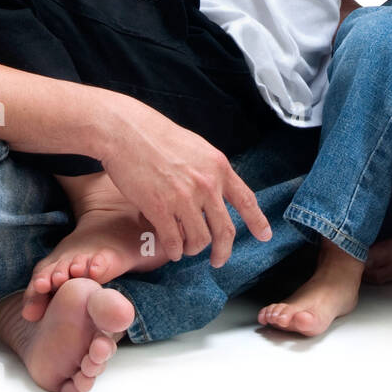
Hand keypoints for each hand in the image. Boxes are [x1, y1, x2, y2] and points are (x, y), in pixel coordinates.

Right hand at [96, 95, 271, 267]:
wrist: (127, 131)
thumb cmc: (157, 136)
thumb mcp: (197, 148)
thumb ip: (209, 171)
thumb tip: (217, 193)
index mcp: (218, 166)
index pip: (246, 199)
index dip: (257, 221)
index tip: (265, 236)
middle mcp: (206, 184)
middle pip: (225, 230)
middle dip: (223, 251)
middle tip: (218, 260)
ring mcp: (184, 197)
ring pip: (199, 240)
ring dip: (192, 249)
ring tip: (185, 248)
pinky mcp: (160, 208)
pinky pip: (173, 241)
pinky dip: (173, 250)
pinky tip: (171, 250)